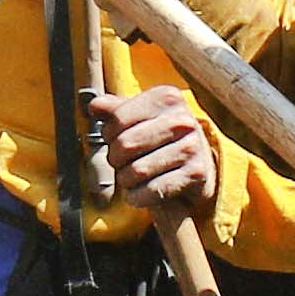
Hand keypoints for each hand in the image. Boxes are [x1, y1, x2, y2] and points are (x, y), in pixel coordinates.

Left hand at [85, 86, 216, 219]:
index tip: (112, 139)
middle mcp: (183, 120)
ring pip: (137, 171)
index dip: (108, 134)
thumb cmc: (163, 137)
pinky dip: (137, 196)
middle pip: (125, 144)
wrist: (200, 162)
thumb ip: (117, 109)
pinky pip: (152, 190)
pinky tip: (138, 192)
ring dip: (125, 180)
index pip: (119, 118)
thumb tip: (94, 106)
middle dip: (115, 158)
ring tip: (129, 177)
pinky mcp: (195, 174)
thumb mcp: (142, 116)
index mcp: (168, 98)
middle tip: (119, 162)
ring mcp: (191, 147)